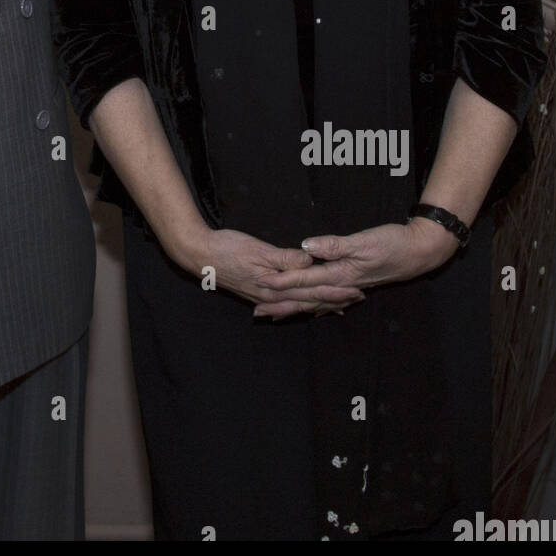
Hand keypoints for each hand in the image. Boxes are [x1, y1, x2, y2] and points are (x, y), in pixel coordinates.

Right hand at [174, 226, 366, 309]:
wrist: (199, 255)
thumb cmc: (227, 249)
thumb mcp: (258, 249)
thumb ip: (285, 258)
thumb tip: (310, 260)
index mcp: (275, 286)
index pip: (312, 290)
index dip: (335, 290)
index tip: (356, 291)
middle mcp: (272, 296)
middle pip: (308, 300)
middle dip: (333, 300)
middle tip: (356, 299)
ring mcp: (264, 297)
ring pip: (297, 304)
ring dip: (318, 305)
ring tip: (337, 307)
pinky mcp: (257, 293)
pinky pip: (285, 304)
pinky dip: (298, 306)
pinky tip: (302, 306)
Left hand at [252, 217, 458, 318]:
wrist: (420, 251)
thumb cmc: (393, 243)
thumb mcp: (364, 241)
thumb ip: (334, 245)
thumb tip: (307, 245)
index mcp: (341, 274)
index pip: (305, 279)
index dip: (282, 282)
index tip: (261, 284)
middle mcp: (343, 284)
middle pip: (307, 297)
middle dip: (282, 304)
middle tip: (258, 312)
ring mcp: (349, 286)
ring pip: (316, 301)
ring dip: (295, 307)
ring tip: (274, 315)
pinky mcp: (354, 282)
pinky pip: (328, 299)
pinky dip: (315, 304)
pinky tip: (310, 309)